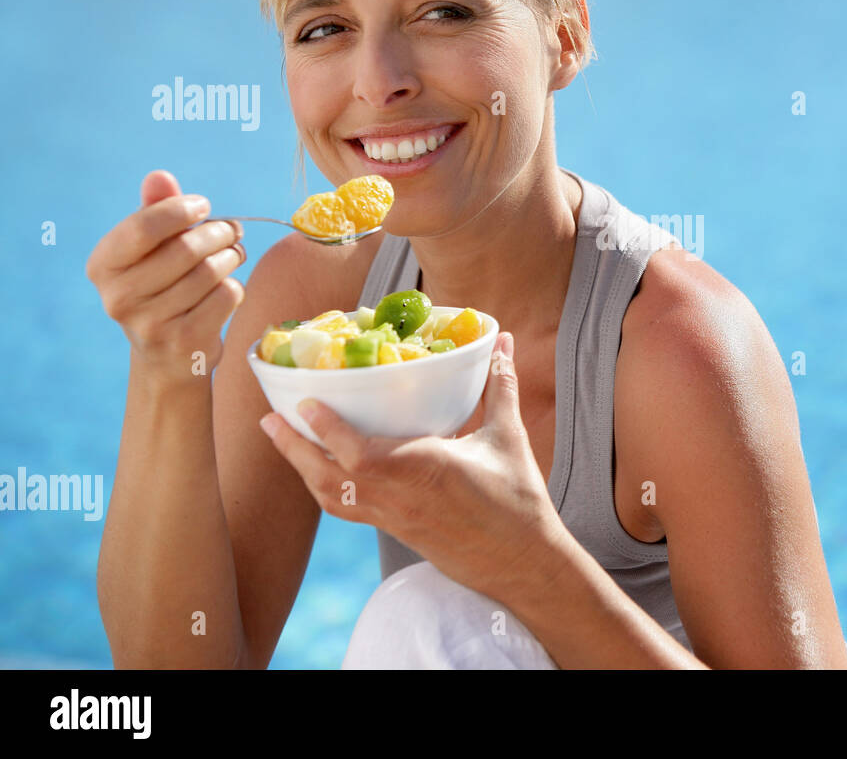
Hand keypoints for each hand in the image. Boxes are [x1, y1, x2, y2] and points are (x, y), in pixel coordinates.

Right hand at [86, 170, 243, 384]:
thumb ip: (155, 209)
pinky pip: (227, 295)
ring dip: (232, 256)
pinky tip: (228, 286)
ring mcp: (150, 323)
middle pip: (186, 248)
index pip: (144, 226)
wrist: (167, 354)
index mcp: (103, 266)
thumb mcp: (151, 248)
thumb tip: (160, 176)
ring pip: (211, 271)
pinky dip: (235, 285)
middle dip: (218, 232)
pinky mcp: (184, 341)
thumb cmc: (161, 285)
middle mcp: (119, 297)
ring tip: (234, 254)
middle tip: (232, 230)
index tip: (204, 206)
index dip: (180, 209)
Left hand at [258, 331, 567, 603]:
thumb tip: (500, 341)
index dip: (326, 430)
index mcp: (424, 470)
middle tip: (268, 419)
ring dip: (303, 469)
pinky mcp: (396, 531)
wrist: (521, 563)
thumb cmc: (517, 500)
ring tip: (283, 440)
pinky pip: (348, 510)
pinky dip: (326, 488)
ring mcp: (393, 519)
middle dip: (294, 449)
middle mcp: (398, 497)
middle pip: (327, 479)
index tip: (304, 403)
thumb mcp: (508, 436)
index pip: (359, 455)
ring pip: (332, 498)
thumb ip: (500, 386)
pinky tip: (322, 472)